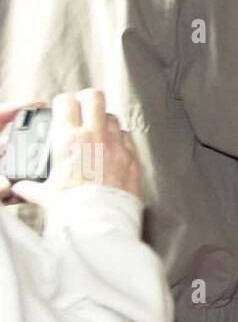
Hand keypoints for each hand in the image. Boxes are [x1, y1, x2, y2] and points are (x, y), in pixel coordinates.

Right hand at [6, 90, 140, 203]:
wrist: (100, 223)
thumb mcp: (46, 195)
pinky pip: (128, 137)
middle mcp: (94, 137)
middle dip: (87, 99)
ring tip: (98, 131)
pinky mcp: (132, 156)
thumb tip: (22, 187)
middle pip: (94, 97)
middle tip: (82, 107)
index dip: (63, 101)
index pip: (66, 103)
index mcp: (69, 141)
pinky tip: (114, 147)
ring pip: (113, 116)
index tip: (62, 107)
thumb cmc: (73, 209)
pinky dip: (120, 138)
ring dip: (104, 120)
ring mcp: (117, 145)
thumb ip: (33, 187)